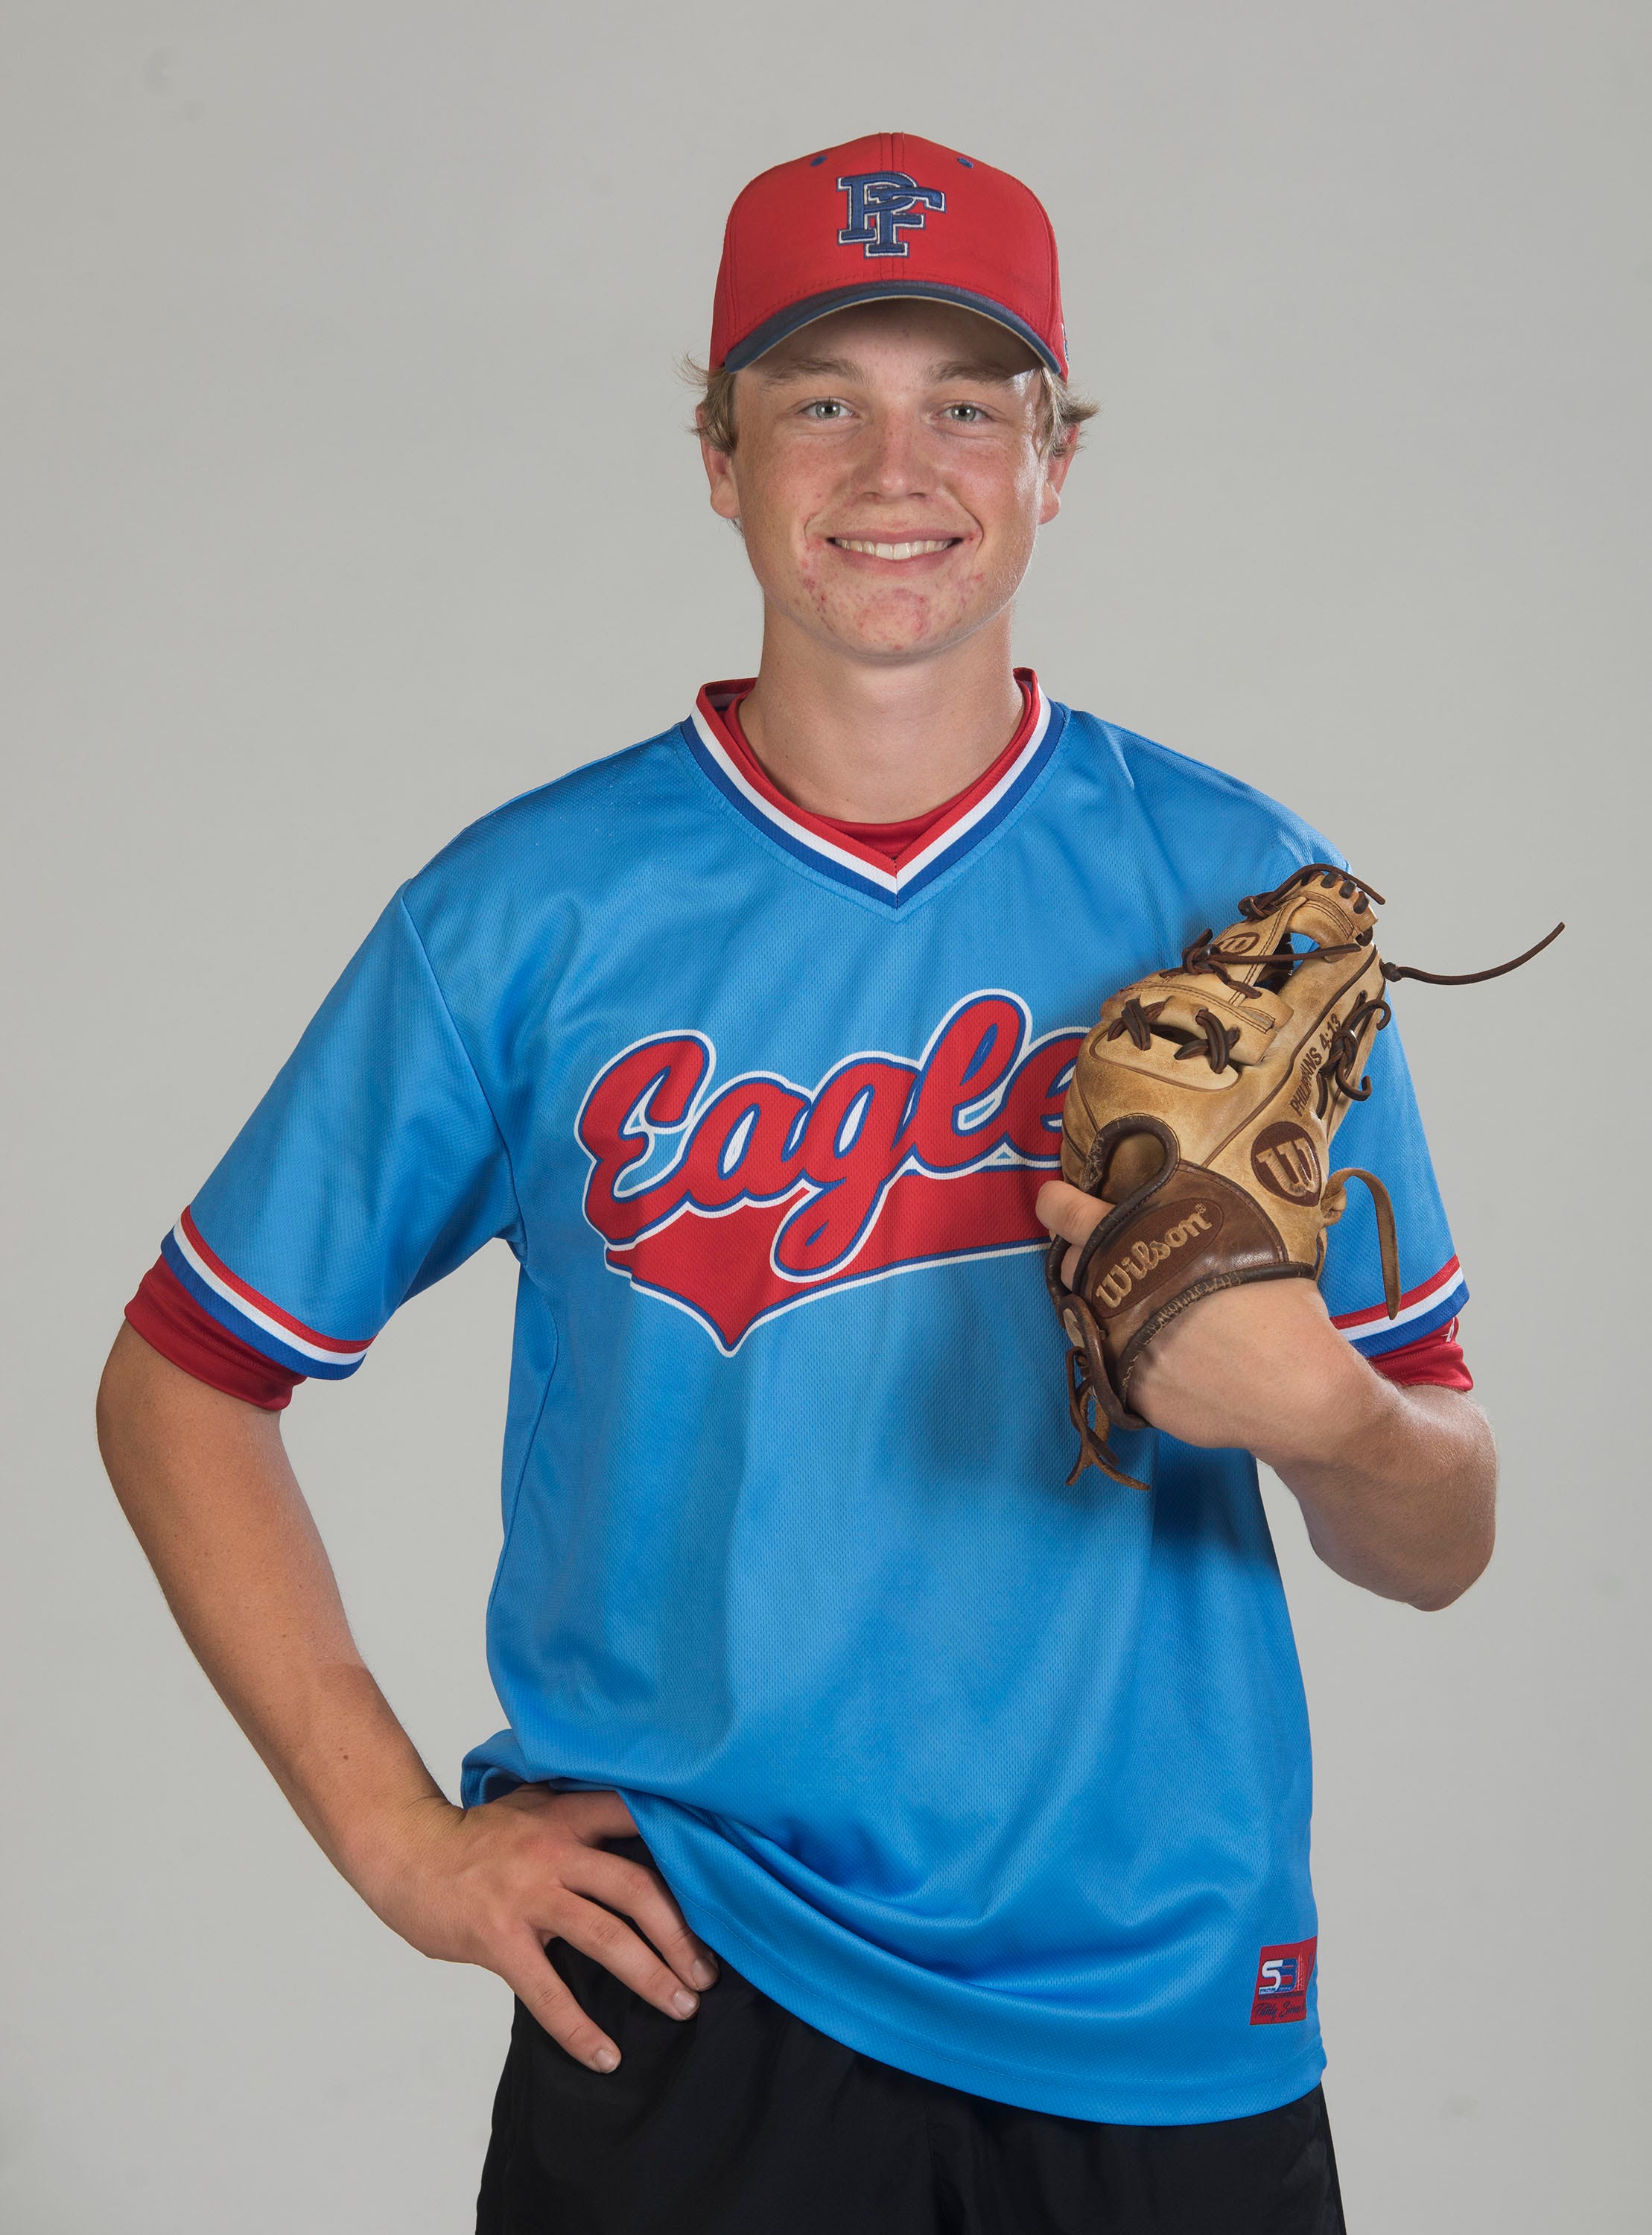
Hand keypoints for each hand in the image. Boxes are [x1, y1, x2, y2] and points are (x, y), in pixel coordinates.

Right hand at [351, 1784, 720, 2073]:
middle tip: (708, 1972)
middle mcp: (555, 1850)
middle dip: (682, 1935)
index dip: (685, 1852)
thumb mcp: (532, 1807)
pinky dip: (580, 2029)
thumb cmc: (474, 1837)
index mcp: (568, 1817)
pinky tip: (605, 2055)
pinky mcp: (499, 1938)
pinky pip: (549, 1992)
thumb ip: (580, 1820)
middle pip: (639, 1889)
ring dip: (651, 1976)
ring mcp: (528, 1895)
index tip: (722, 1887)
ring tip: (681, 2007)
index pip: (641, 1823)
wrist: (405, 1852)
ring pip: (607, 1937)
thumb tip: (638, 1840)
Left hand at [1036, 1178, 1373, 1465]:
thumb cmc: (1284, 1311)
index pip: (1077, 1217)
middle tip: (1109, 1253)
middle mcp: (1119, 1296)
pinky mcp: (1127, 1389)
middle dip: (1086, 1257)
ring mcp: (1118, 1346)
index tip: (1051, 1200)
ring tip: (1136, 1301)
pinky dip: (1130, 1350)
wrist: (1297, 1393)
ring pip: (1087, 1315)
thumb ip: (1193, 1233)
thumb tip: (1180, 1223)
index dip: (1058, 1205)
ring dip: (1102, 1303)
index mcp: (1146, 1250)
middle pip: (1076, 1266)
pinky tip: (1166, 1350)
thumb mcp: (1243, 1246)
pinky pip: (1113, 1360)